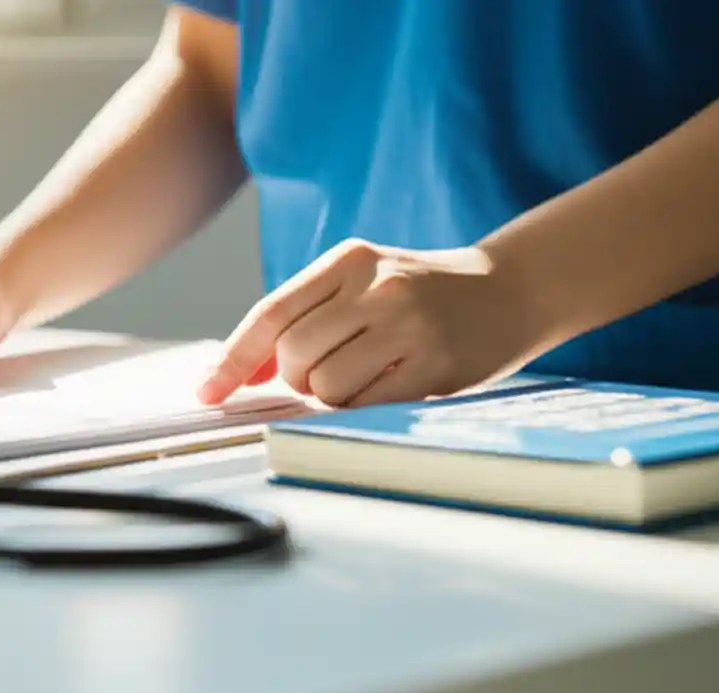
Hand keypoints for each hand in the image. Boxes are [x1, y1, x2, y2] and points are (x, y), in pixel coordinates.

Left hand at [198, 239, 543, 406]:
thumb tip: (241, 374)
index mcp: (348, 259)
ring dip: (331, 396)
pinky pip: (366, 404)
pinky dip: (362, 407)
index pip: (270, 314)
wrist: (513, 288)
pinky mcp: (434, 364)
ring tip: (368, 375)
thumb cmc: (422, 293)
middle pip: (292, 356)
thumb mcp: (363, 284)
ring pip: (325, 385)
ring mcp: (407, 325)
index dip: (232, 359)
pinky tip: (389, 384)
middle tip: (332, 370)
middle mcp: (376, 286)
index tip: (205, 393)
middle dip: (297, 378)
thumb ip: (304, 318)